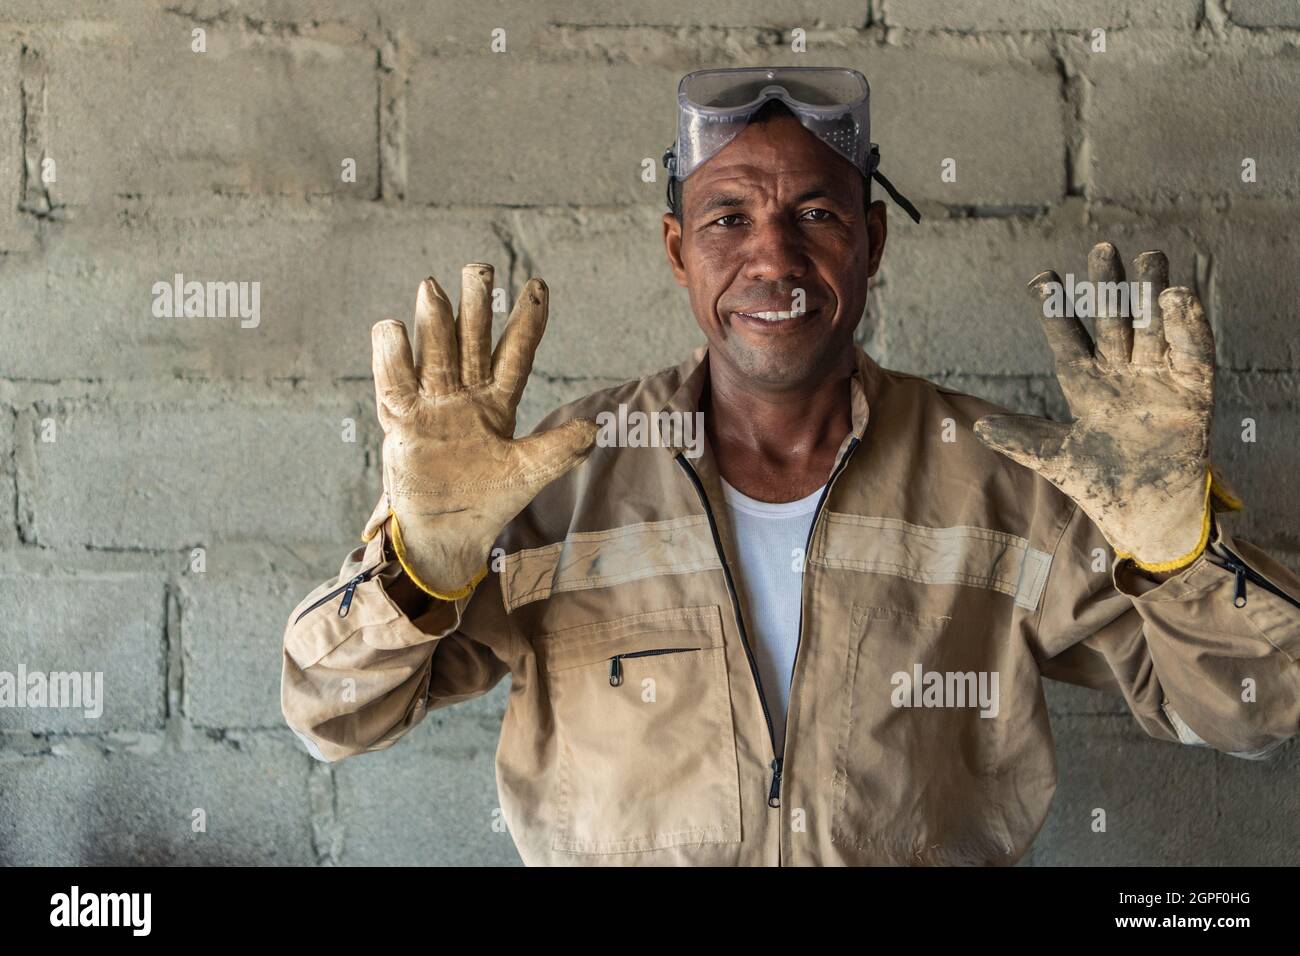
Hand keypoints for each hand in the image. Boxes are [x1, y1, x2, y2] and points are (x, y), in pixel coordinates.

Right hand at [363, 263, 598, 597]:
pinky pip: (394, 384)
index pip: (516, 353)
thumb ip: (558, 449)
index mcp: (498, 403)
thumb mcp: (529, 473)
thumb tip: (595, 428)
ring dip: (435, 322)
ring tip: (432, 286)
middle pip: (472, 341)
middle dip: (475, 305)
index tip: (538, 284)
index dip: (527, 321)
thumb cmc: (489, 500)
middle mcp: (465, 395)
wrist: (447, 531)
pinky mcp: (402, 421)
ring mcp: (432, 405)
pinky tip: (392, 328)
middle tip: (479, 267)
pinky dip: (391, 358)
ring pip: (435, 353)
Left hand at [973, 242, 1216, 571]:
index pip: (1068, 340)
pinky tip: (1178, 296)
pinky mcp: (1194, 391)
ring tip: (1148, 257)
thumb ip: (1022, 440)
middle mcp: (1123, 373)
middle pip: (1114, 321)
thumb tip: (978, 428)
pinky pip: (1192, 352)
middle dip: (1108, 287)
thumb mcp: (1056, 458)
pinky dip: (1187, 326)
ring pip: (1154, 327)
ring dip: (1151, 293)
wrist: (1145, 515)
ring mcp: (1158, 379)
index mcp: (1087, 385)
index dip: (1055, 311)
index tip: (1040, 278)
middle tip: (1101, 249)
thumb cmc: (1101, 484)